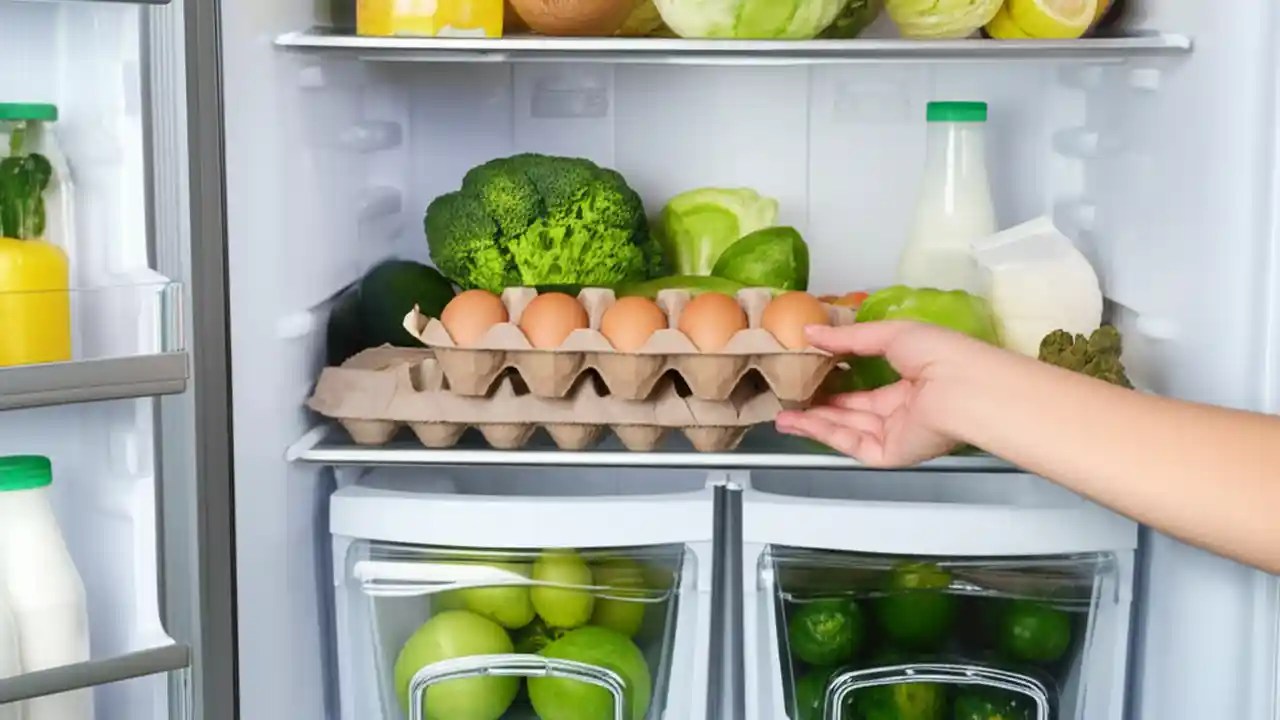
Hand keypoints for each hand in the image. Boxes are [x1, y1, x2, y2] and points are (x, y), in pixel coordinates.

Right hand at [775, 322, 993, 467]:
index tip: (809, 376)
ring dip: (812, 422)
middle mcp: (902, 412)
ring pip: (846, 429)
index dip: (837, 384)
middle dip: (818, 407)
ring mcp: (895, 435)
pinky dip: (823, 433)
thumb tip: (810, 332)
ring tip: (781, 413)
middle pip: (852, 413)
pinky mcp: (889, 455)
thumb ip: (848, 338)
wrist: (964, 388)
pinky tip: (798, 422)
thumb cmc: (940, 355)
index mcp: (911, 384)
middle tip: (788, 398)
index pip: (866, 390)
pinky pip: (851, 443)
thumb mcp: (890, 334)